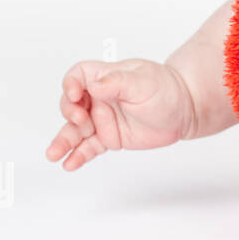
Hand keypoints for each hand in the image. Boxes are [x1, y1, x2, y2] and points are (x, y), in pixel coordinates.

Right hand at [47, 59, 197, 170]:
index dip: (71, 84)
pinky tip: (70, 164)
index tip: (74, 95)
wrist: (184, 110)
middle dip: (70, 113)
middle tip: (82, 121)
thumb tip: (95, 85)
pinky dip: (78, 156)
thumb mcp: (144, 81)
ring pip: (75, 130)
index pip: (78, 76)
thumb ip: (118, 82)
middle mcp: (99, 98)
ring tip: (54, 154)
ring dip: (63, 141)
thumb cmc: (166, 89)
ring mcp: (103, 119)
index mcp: (106, 77)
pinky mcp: (109, 137)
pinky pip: (89, 148)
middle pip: (71, 104)